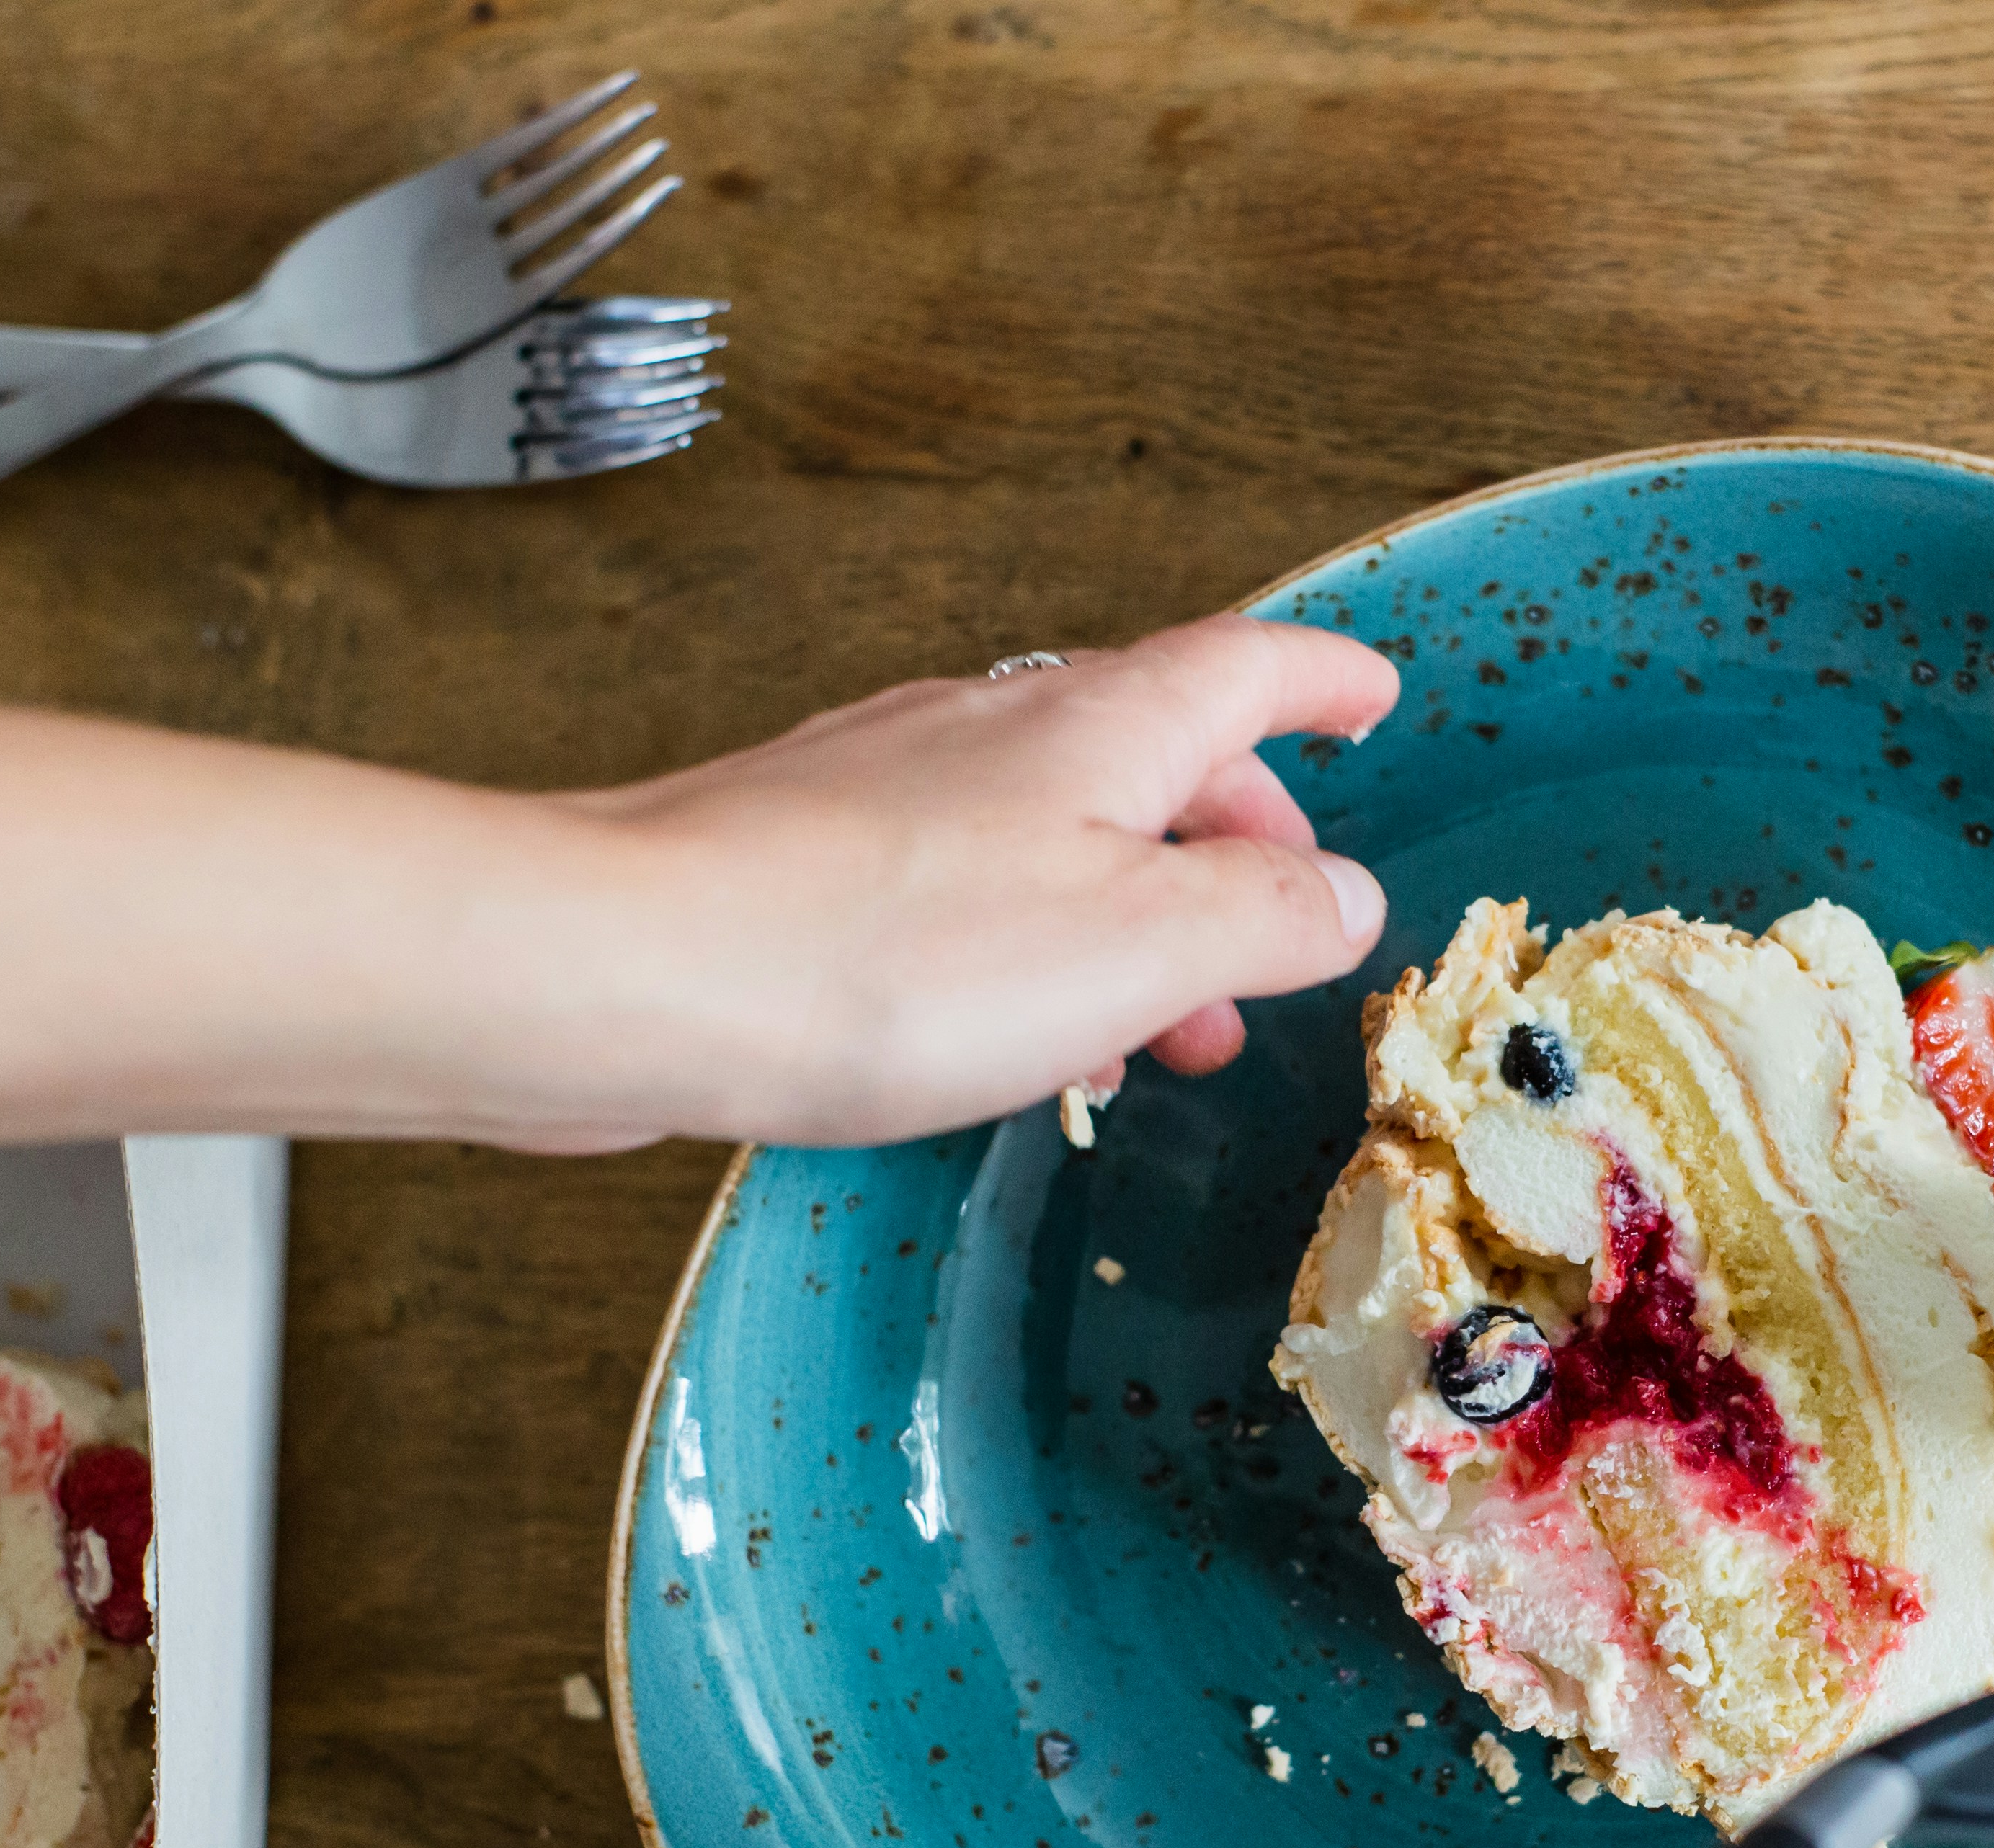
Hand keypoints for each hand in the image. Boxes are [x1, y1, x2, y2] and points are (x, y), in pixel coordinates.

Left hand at [563, 614, 1397, 1148]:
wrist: (622, 973)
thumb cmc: (878, 956)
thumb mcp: (1139, 944)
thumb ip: (1263, 916)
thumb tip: (1348, 896)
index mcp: (1096, 727)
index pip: (1244, 666)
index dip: (1322, 682)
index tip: (1371, 696)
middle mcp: (990, 728)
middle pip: (1151, 749)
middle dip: (1234, 839)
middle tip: (1280, 927)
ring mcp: (888, 787)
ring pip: (1055, 825)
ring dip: (1133, 912)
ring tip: (1166, 1026)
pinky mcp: (805, 859)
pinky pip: (963, 879)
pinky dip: (1031, 942)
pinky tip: (1016, 1035)